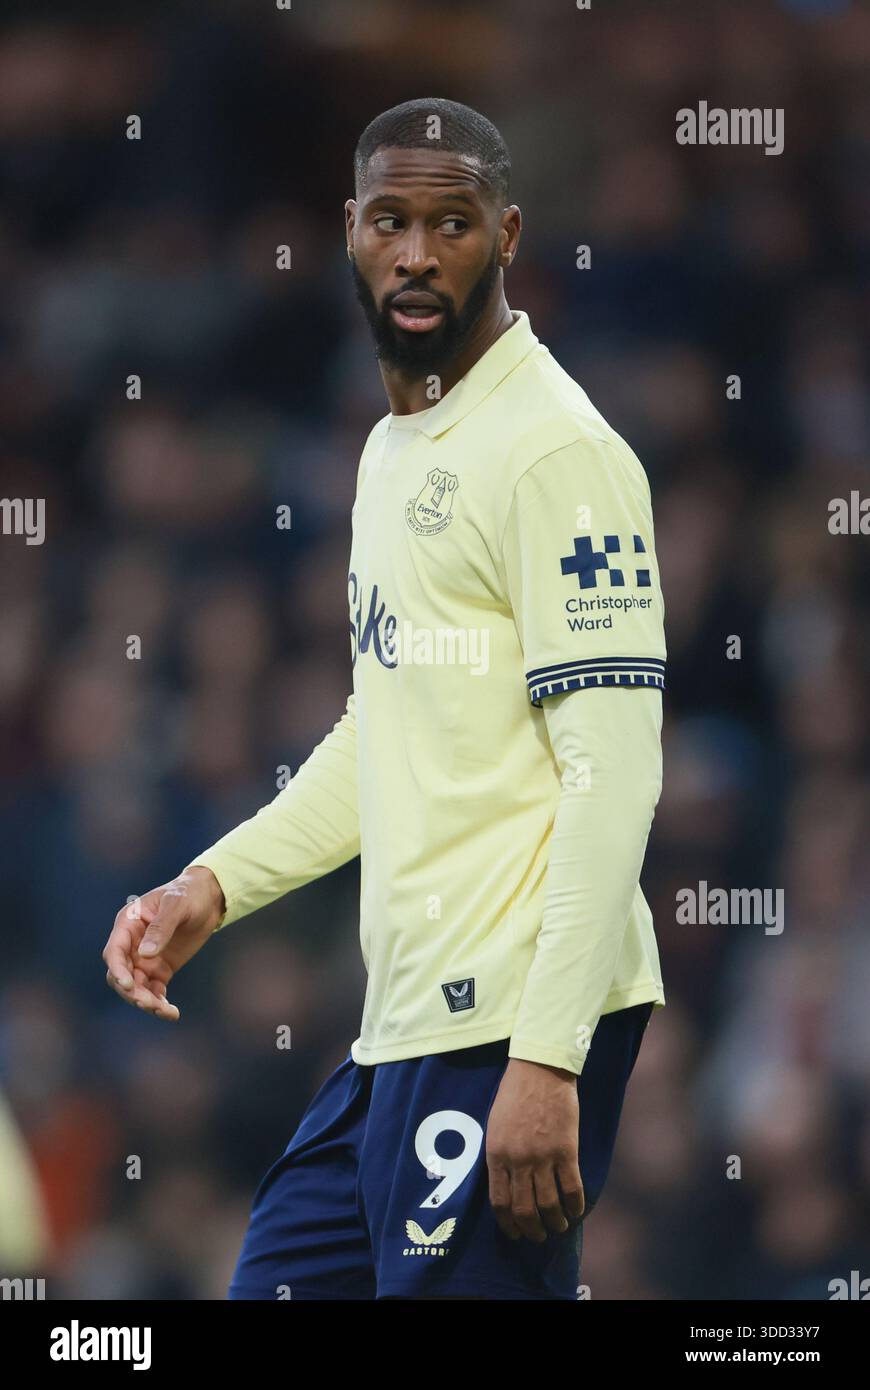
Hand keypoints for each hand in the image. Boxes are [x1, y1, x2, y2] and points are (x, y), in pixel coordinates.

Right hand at [102, 866, 224, 1021]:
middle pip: (121, 975)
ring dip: (146, 1002)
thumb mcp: (177, 904)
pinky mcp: (160, 970)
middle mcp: (131, 945)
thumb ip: (162, 926)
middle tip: (150, 1003)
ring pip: (136, 988)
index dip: (117, 970)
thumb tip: (145, 954)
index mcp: (128, 924)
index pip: (114, 952)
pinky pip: (154, 991)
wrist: (208, 898)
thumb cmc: (188, 894)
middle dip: (132, 992)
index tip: (129, 985)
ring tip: (166, 1011)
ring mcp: (144, 959)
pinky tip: (172, 1013)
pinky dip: (160, 1004)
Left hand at [486, 1057, 584, 1241]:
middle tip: (538, 1236)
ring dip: (555, 1222)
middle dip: (532, 1229)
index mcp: (496, 1154)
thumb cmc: (515, 1094)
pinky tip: (577, 1211)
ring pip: (549, 1205)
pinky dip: (575, 1206)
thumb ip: (500, 1155)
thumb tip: (508, 1184)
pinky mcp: (566, 1151)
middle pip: (524, 1209)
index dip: (508, 1224)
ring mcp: (543, 1157)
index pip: (500, 1202)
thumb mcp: (495, 1125)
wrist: (540, 1069)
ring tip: (559, 1226)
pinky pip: (572, 1188)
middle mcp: (518, 1161)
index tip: (515, 1234)